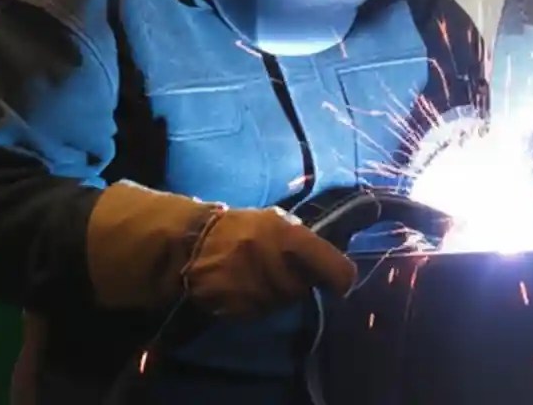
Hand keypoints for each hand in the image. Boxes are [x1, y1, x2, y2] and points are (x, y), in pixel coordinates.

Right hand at [184, 207, 356, 317]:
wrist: (192, 243)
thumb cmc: (240, 227)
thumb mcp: (276, 220)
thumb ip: (305, 240)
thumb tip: (334, 264)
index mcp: (291, 238)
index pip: (337, 271)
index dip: (341, 278)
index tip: (339, 281)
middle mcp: (278, 266)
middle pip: (306, 289)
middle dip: (299, 280)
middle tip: (282, 267)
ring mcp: (259, 290)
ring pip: (284, 302)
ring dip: (277, 292)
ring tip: (258, 274)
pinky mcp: (241, 310)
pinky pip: (262, 312)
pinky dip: (257, 302)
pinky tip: (243, 286)